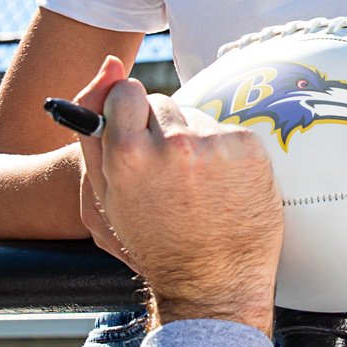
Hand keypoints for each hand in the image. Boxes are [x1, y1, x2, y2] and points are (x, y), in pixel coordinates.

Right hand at [71, 56, 282, 333]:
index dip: (131, 113)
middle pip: (163, 104)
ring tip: (198, 186)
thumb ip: (97, 128)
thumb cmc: (155, 240)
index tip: (138, 133)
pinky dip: (227, 153)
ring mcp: (215, 144)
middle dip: (163, 129)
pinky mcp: (249, 147)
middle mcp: (174, 142)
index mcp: (128, 152)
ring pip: (197, 118)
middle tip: (171, 173)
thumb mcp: (107, 193)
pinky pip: (228, 133)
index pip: (127, 92)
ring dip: (196, 142)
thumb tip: (110, 64)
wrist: (215, 281)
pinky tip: (223, 186)